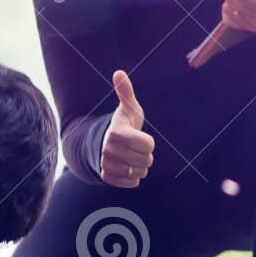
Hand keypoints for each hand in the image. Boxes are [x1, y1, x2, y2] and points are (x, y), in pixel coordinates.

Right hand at [102, 69, 154, 187]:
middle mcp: (108, 149)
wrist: (109, 143)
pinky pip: (131, 183)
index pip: (148, 145)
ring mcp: (106, 164)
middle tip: (135, 148)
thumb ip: (125, 91)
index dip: (149, 142)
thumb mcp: (129, 108)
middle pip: (146, 160)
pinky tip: (128, 169)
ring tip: (131, 157)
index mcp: (116, 133)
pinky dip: (134, 178)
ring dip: (140, 167)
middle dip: (146, 155)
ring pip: (139, 173)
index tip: (140, 137)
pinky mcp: (106, 177)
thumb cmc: (125, 123)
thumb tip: (118, 73)